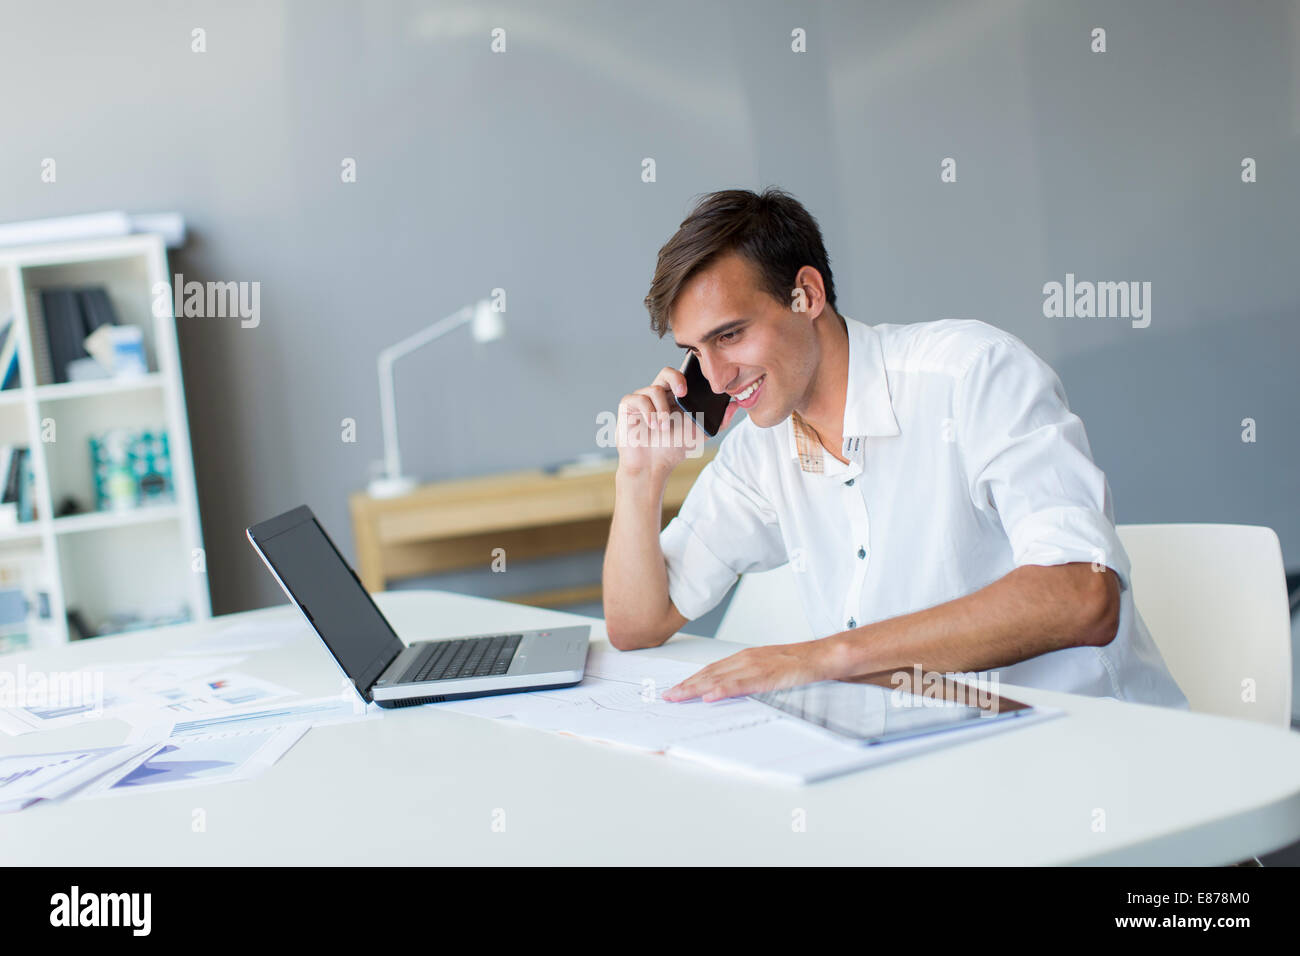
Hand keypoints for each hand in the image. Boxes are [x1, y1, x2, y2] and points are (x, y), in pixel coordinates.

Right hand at [616, 366, 737, 477]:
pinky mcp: (627, 406)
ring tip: (664, 427)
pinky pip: (638, 399)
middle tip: (682, 394)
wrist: (653, 466)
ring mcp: (641, 399)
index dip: (687, 376)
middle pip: (666, 372)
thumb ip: (719, 420)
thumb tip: (736, 405)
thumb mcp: (700, 433)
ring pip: (654, 390)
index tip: (693, 389)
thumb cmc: (674, 449)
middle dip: (676, 379)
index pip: (680, 375)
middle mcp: (657, 394)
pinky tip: (652, 426)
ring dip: (662, 410)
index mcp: (674, 397)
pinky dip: (648, 413)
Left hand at [661, 640, 841, 701]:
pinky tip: (709, 696)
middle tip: (668, 696)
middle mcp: (746, 659)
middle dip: (687, 685)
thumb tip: (731, 694)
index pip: (712, 670)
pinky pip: (741, 684)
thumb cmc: (799, 664)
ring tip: (678, 696)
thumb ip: (750, 680)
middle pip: (709, 673)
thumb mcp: (769, 671)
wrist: (824, 656)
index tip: (676, 689)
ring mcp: (755, 665)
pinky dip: (723, 690)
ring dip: (696, 688)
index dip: (692, 680)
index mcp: (746, 658)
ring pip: (719, 677)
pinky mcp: (768, 675)